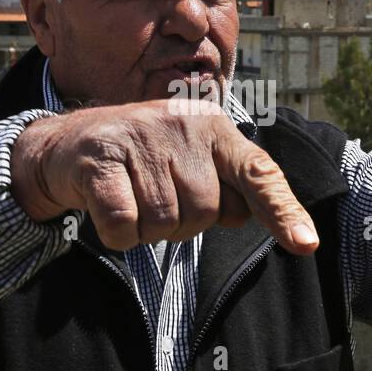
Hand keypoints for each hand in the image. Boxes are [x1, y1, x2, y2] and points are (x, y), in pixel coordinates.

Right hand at [9, 100, 319, 254]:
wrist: (66, 145)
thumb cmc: (142, 161)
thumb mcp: (190, 162)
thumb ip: (226, 187)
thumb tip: (247, 213)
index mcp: (212, 126)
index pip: (258, 172)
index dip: (283, 210)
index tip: (306, 244)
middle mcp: (181, 125)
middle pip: (205, 213)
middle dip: (181, 222)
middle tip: (155, 195)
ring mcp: (138, 139)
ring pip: (164, 225)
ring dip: (146, 228)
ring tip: (131, 196)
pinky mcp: (100, 160)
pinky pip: (124, 227)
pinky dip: (116, 233)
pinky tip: (106, 206)